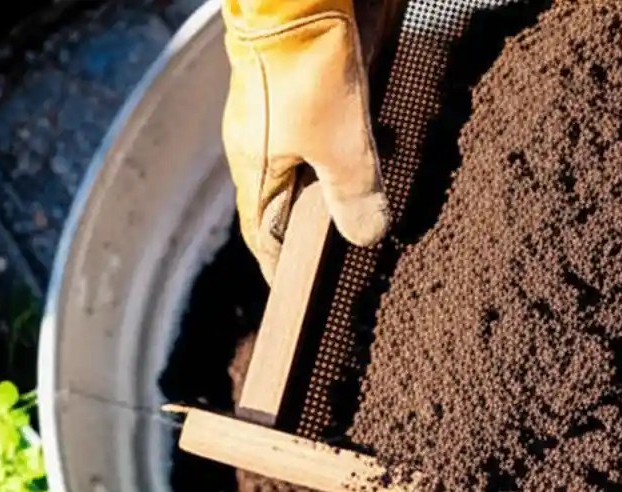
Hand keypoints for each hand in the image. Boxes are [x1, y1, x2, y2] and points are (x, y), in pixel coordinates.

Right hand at [221, 0, 390, 282]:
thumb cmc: (307, 71)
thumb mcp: (341, 146)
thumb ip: (354, 196)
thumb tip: (365, 236)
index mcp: (254, 168)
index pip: (259, 236)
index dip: (277, 266)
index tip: (293, 291)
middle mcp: (256, 143)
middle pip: (281, 200)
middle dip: (308, 227)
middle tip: (339, 250)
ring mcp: (272, 111)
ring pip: (301, 163)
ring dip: (328, 185)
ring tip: (363, 203)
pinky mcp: (293, 83)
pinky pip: (313, 130)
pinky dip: (337, 148)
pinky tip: (366, 147)